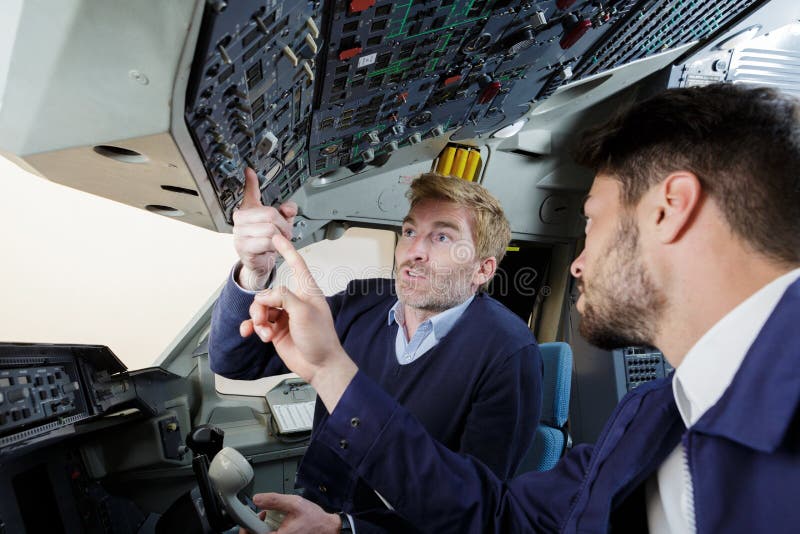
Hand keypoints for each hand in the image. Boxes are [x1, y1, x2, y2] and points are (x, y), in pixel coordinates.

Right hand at [233, 167, 297, 289]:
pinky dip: (275, 246)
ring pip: (270, 229)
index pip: (250, 193)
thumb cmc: (267, 240)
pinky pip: (266, 242)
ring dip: (281, 238)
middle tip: (286, 232)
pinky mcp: (243, 247)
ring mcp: (239, 233)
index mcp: (246, 210)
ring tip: (280, 241)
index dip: (251, 182)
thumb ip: (286, 211)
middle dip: (283, 225)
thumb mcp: (280, 222)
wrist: (258, 262)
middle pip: (269, 214)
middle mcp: (240, 220)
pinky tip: (272, 248)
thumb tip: (288, 207)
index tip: (249, 170)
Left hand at [239, 493, 341, 533]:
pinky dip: (273, 531)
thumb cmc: (315, 519)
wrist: (329, 529)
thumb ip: (275, 500)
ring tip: (271, 519)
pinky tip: (278, 524)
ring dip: (265, 528)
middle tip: (261, 516)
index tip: (251, 517)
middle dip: (257, 526)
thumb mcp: (295, 503)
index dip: (248, 525)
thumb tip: (258, 499)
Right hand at [240, 234, 356, 412]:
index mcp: (307, 292)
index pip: (297, 265)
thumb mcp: (303, 312)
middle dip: (261, 306)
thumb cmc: (321, 339)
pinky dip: (252, 327)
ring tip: (264, 333)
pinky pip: (258, 323)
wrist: (319, 365)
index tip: (277, 237)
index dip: (287, 250)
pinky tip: (249, 332)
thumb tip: (265, 296)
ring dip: (258, 320)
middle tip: (265, 321)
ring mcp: (284, 316)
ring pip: (260, 308)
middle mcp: (294, 301)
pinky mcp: (276, 329)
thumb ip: (283, 297)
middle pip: (268, 292)